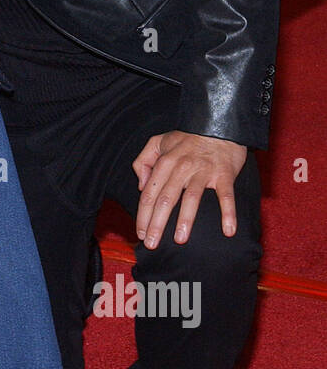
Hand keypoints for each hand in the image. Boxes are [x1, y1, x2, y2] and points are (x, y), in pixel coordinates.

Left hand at [133, 130, 246, 248]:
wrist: (219, 123)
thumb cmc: (188, 138)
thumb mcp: (159, 142)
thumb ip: (143, 161)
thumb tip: (140, 186)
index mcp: (165, 162)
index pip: (149, 194)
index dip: (143, 215)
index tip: (140, 233)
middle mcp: (182, 167)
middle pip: (166, 199)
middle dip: (157, 224)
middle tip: (152, 245)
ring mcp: (203, 171)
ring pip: (192, 198)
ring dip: (185, 220)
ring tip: (179, 240)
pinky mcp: (224, 174)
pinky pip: (226, 196)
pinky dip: (228, 213)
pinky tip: (228, 231)